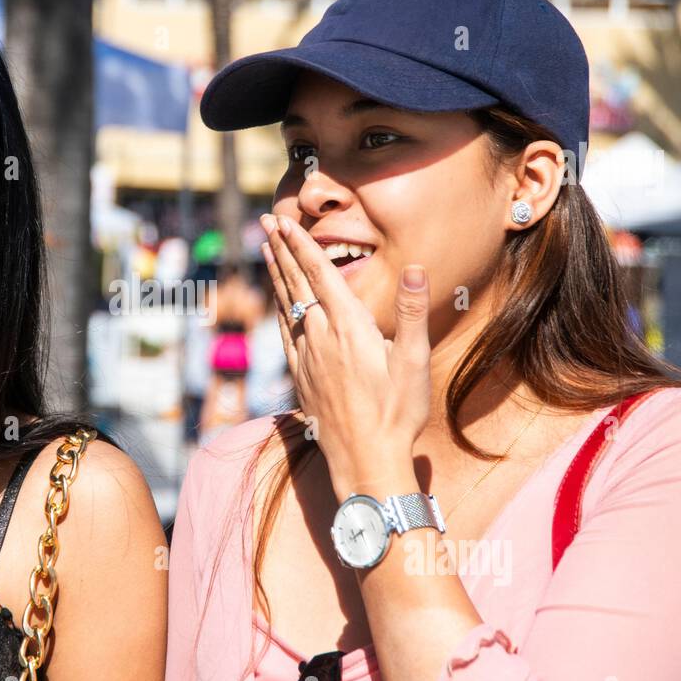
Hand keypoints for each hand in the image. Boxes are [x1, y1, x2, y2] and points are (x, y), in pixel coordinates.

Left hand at [259, 213, 431, 487]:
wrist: (366, 460)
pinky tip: (277, 302)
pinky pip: (285, 332)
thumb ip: (411, 311)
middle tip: (266, 220)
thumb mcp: (414, 362)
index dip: (301, 245)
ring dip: (276, 274)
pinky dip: (279, 308)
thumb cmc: (397, 413)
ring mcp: (307, 357)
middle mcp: (321, 337)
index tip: (284, 221)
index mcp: (349, 328)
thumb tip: (415, 268)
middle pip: (297, 283)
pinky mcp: (301, 376)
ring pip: (287, 305)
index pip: (320, 275)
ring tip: (265, 249)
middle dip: (281, 249)